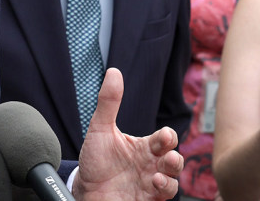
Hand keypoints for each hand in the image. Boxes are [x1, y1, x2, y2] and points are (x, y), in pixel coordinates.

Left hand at [73, 68, 182, 200]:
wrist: (83, 190)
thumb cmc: (94, 161)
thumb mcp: (100, 129)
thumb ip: (108, 102)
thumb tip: (113, 71)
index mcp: (145, 147)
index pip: (166, 139)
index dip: (168, 137)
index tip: (162, 136)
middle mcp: (150, 165)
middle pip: (175, 159)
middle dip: (176, 157)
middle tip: (167, 156)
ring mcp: (150, 184)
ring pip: (174, 179)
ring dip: (172, 175)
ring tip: (158, 174)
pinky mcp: (146, 199)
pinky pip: (166, 196)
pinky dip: (165, 189)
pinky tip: (153, 183)